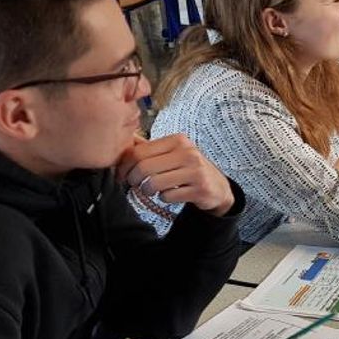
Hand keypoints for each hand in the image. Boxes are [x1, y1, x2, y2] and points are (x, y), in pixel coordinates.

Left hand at [117, 133, 234, 215]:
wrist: (217, 186)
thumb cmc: (189, 168)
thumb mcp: (173, 153)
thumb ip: (150, 149)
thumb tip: (121, 145)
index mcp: (177, 140)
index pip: (139, 151)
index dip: (124, 166)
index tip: (122, 174)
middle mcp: (188, 153)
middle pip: (143, 167)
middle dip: (133, 180)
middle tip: (134, 184)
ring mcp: (195, 171)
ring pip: (153, 183)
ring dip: (147, 191)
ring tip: (151, 190)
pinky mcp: (199, 189)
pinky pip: (167, 196)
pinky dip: (163, 198)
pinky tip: (170, 194)